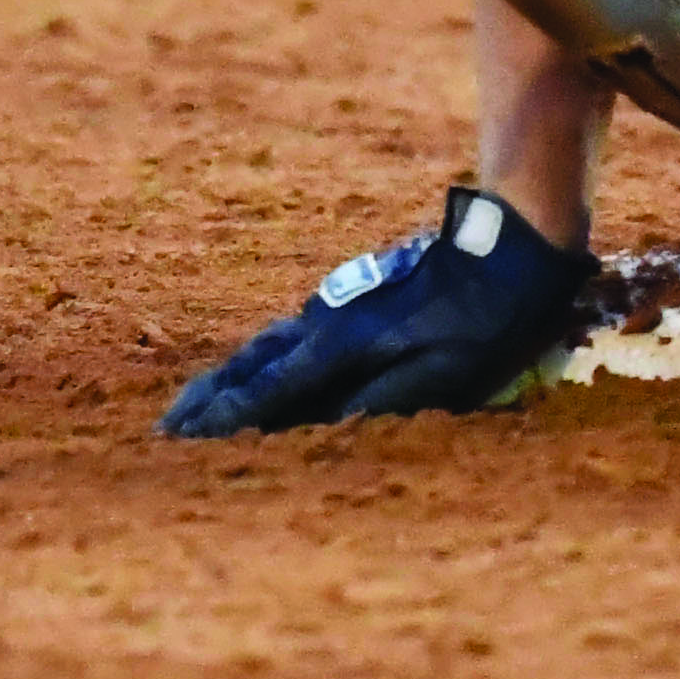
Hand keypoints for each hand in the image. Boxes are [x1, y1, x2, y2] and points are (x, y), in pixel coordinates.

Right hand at [159, 185, 589, 437]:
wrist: (513, 236)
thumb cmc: (486, 316)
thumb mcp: (444, 374)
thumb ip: (378, 403)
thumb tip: (322, 429)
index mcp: (341, 347)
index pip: (266, 393)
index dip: (222, 421)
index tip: (177, 442)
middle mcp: (326, 322)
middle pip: (252, 364)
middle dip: (208, 397)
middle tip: (166, 427)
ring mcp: (340, 305)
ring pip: (268, 344)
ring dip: (229, 375)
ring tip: (199, 401)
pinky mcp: (357, 298)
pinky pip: (291, 334)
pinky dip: (261, 357)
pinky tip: (259, 367)